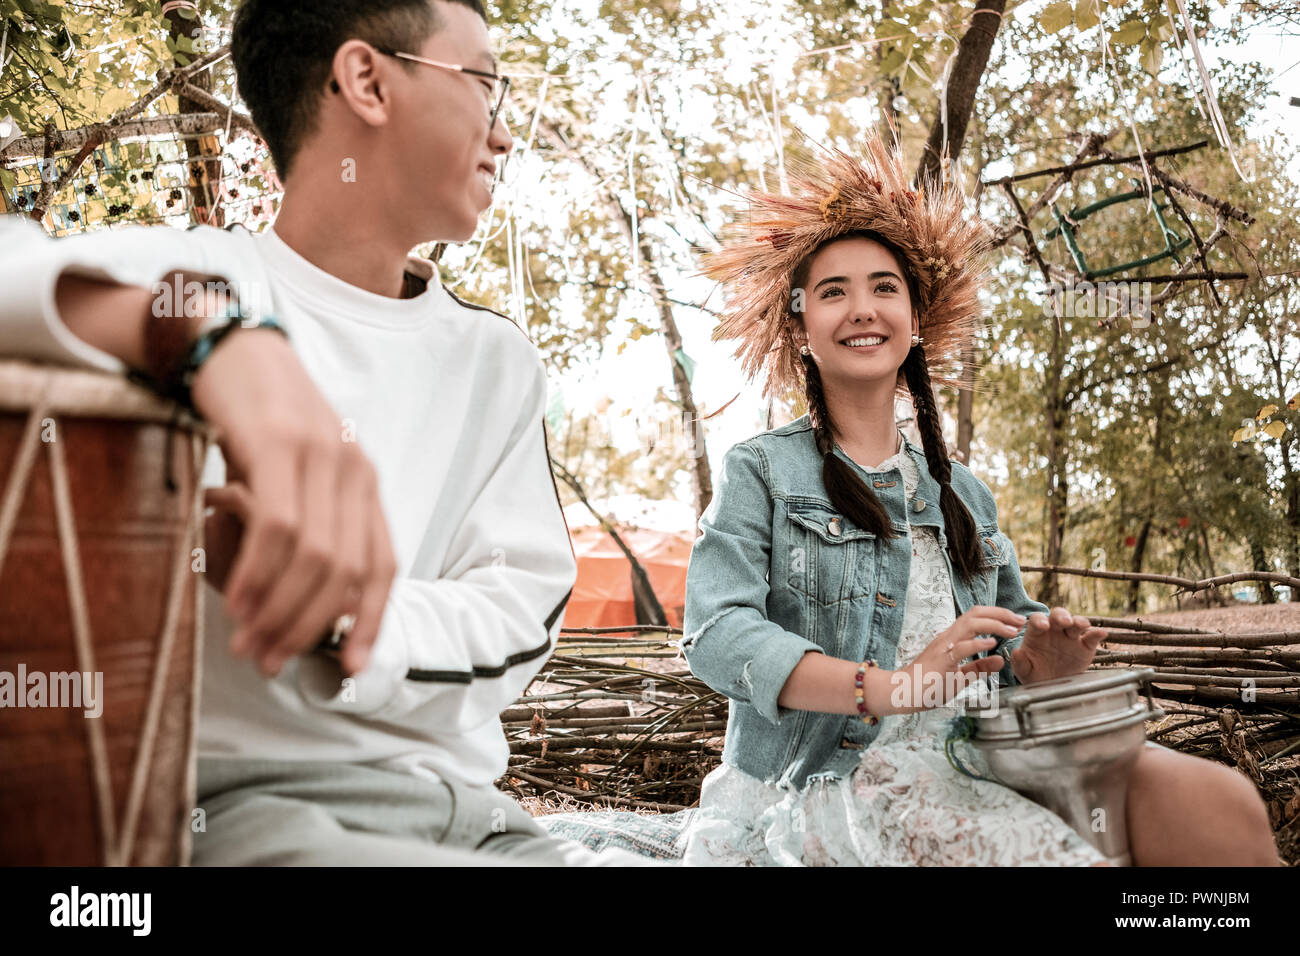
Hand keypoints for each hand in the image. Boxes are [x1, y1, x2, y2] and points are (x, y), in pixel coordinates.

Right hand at [191, 330, 396, 678]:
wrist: (232, 349)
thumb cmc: (263, 423)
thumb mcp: (299, 477)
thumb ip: (311, 528)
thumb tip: (300, 603)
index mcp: (367, 483)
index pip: (383, 564)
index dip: (371, 620)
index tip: (348, 667)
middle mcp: (355, 469)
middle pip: (346, 570)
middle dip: (309, 626)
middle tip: (270, 661)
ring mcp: (321, 455)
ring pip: (314, 555)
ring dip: (279, 609)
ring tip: (248, 642)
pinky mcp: (279, 444)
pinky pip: (277, 525)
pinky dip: (260, 572)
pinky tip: (239, 601)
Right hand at [889, 606, 1022, 713]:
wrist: (902, 693)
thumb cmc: (927, 686)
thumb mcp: (960, 677)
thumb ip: (979, 668)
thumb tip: (1000, 660)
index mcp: (951, 638)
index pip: (976, 617)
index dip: (998, 616)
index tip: (1015, 622)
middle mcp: (947, 637)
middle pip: (975, 613)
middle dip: (1000, 614)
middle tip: (1020, 620)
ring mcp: (943, 646)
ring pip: (970, 624)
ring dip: (994, 625)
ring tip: (1012, 630)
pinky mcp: (941, 660)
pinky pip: (961, 647)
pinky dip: (978, 643)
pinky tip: (992, 643)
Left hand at [1009, 606, 1105, 684]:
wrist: (1052, 687)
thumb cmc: (1035, 675)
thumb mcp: (1024, 671)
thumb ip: (1020, 662)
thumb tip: (1016, 652)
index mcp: (1037, 633)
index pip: (1037, 620)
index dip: (1039, 621)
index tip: (1042, 626)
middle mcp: (1054, 631)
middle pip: (1058, 615)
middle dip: (1061, 616)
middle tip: (1064, 622)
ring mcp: (1071, 637)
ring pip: (1076, 623)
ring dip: (1079, 621)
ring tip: (1081, 625)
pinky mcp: (1086, 646)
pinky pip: (1092, 637)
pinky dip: (1097, 633)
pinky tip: (1102, 633)